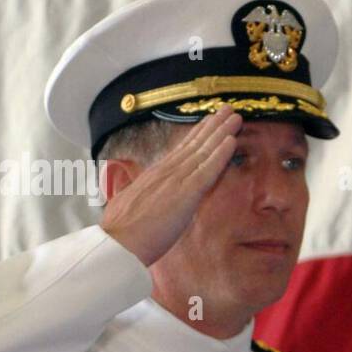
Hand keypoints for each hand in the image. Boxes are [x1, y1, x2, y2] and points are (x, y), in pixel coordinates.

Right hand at [101, 106, 242, 266]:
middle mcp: (166, 172)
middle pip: (194, 144)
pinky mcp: (185, 193)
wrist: (116, 243)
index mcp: (155, 175)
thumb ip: (143, 197)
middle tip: (227, 109)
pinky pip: (207, 170)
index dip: (197, 135)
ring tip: (235, 116)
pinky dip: (220, 154)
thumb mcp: (131, 205)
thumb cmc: (122, 232)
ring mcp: (176, 180)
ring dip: (221, 132)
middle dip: (212, 125)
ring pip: (203, 151)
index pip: (181, 151)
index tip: (209, 122)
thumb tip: (143, 198)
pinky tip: (232, 141)